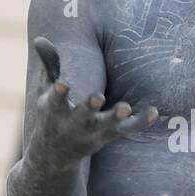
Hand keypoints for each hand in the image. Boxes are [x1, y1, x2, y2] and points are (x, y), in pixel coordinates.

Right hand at [32, 36, 156, 161]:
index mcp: (54, 110)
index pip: (56, 101)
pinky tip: (154, 112)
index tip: (63, 84)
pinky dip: (140, 122)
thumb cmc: (50, 116)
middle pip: (82, 115)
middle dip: (89, 107)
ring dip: (116, 116)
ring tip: (125, 107)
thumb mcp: (44, 91)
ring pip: (107, 125)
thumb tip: (40, 39)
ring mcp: (92, 131)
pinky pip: (127, 130)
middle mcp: (73, 123)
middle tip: (98, 97)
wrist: (53, 156)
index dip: (59, 93)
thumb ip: (49, 65)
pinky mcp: (107, 137)